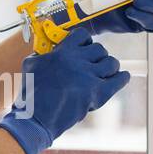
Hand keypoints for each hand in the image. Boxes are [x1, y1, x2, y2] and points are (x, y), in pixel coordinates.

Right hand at [0, 26, 129, 153]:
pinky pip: (118, 81)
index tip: (85, 47)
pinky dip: (122, 78)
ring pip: (111, 63)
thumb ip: (44, 54)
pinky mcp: (96, 94)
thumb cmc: (30, 94)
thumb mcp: (31, 65)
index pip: (82, 35)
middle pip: (99, 49)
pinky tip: (122, 77)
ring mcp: (88, 77)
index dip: (85, 41)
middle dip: (98, 56)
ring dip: (109, 66)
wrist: (35, 119)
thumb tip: (51, 51)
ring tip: (106, 72)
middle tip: (94, 64)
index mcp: (62, 52)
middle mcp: (77, 61)